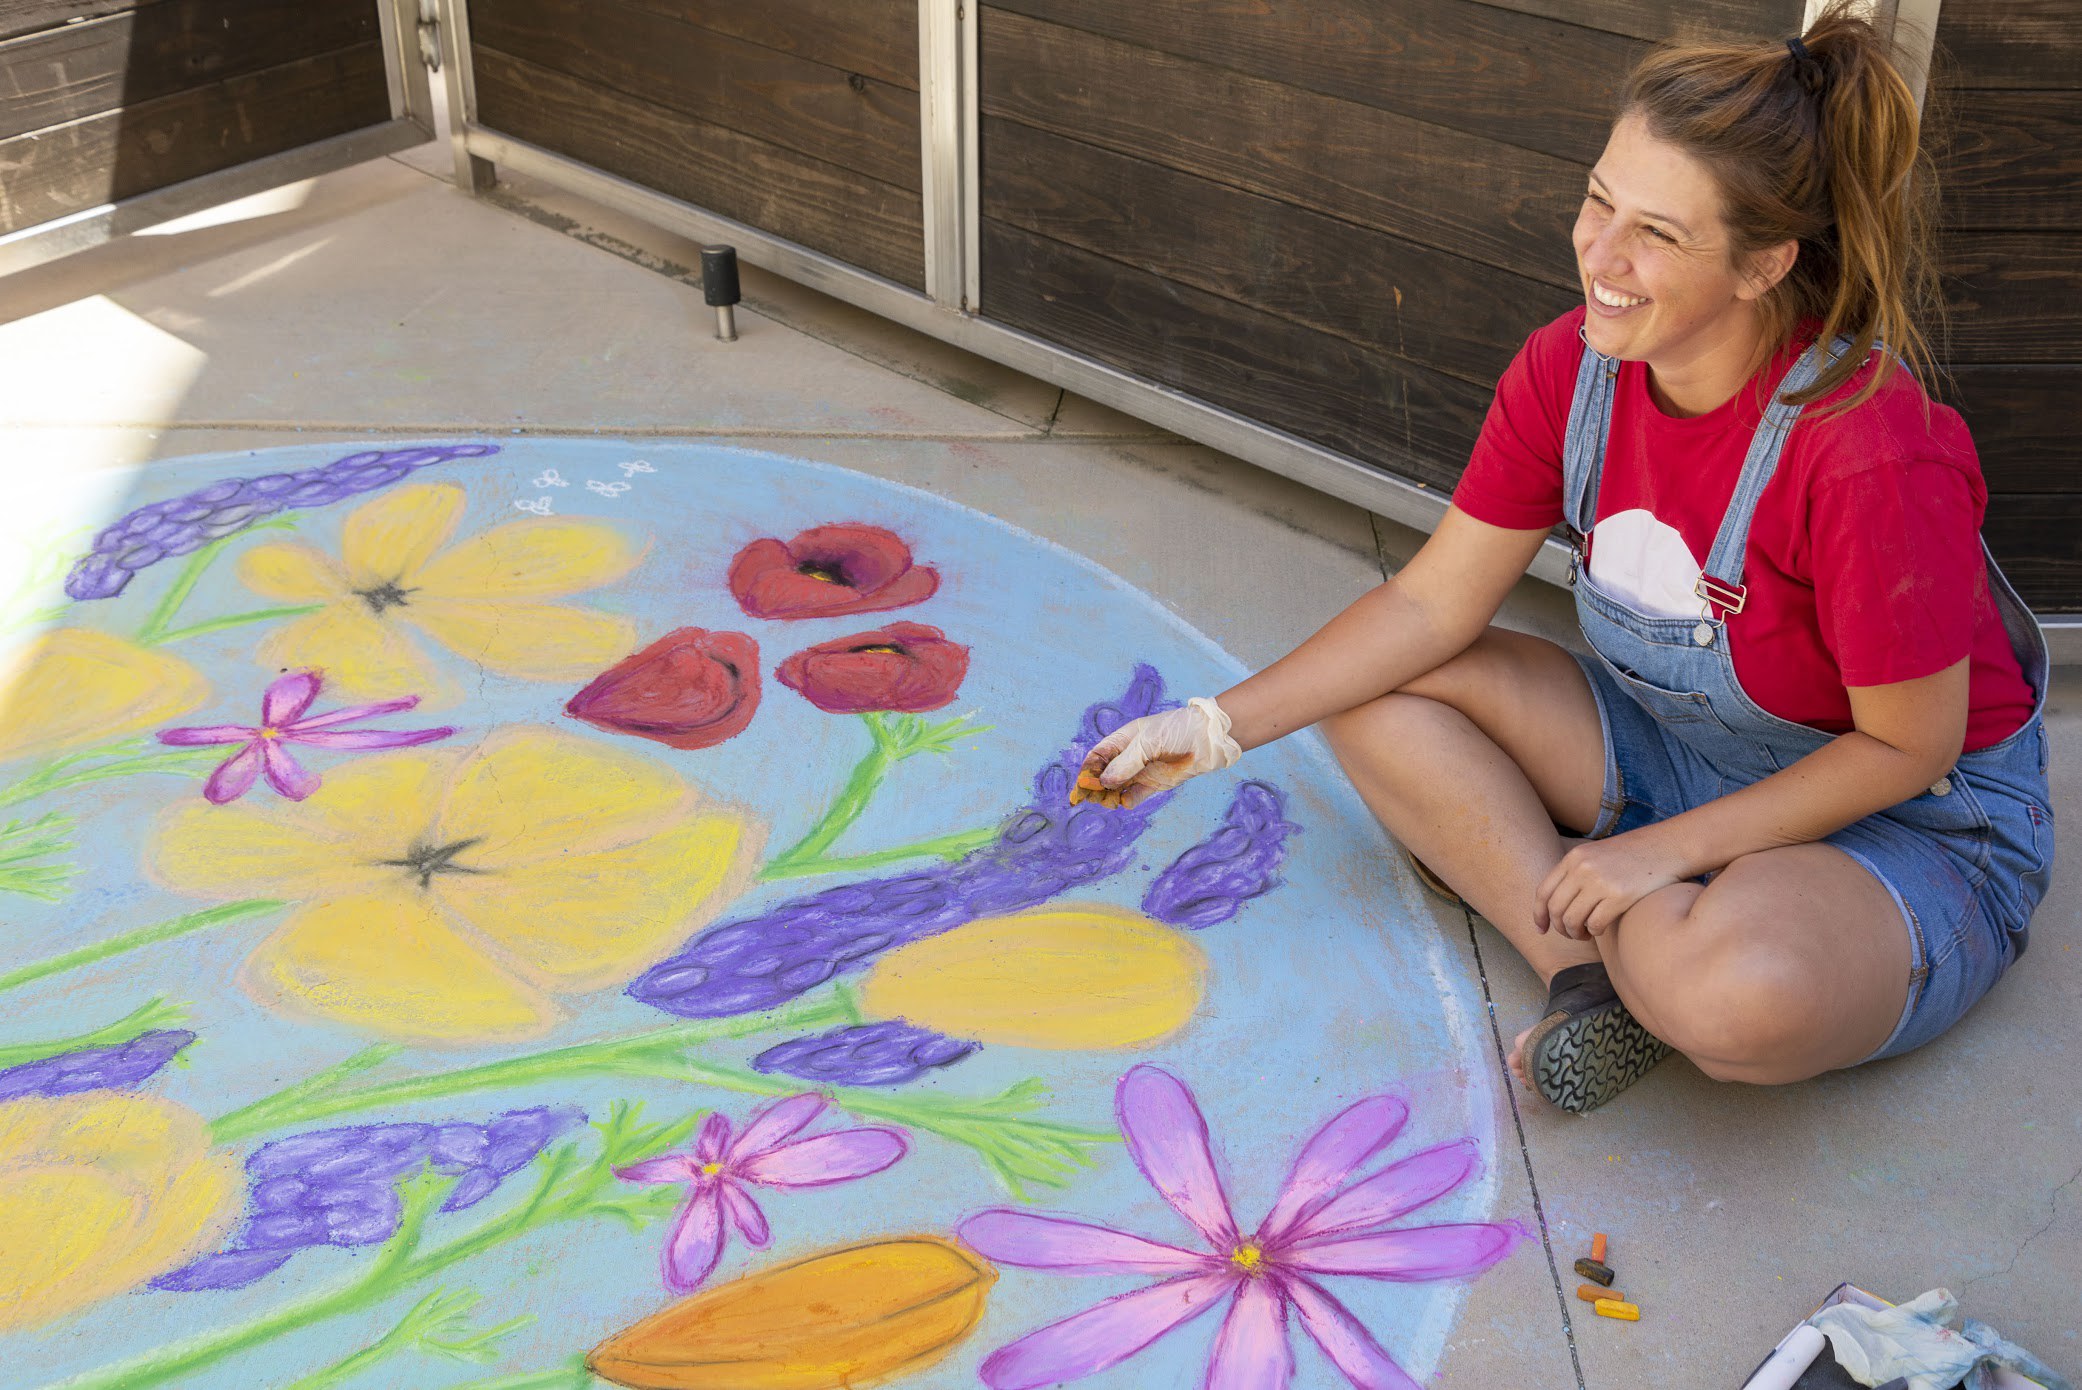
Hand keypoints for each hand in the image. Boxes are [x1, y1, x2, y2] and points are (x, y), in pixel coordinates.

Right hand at [1075, 697, 1241, 808]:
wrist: (1210, 738)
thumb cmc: (1178, 730)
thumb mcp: (1149, 742)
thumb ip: (1127, 762)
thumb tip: (1104, 781)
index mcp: (1123, 740)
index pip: (1097, 756)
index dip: (1086, 771)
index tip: (1081, 786)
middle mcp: (1129, 756)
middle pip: (1103, 774)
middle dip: (1094, 787)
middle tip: (1091, 799)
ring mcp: (1142, 770)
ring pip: (1117, 787)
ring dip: (1110, 796)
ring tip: (1109, 803)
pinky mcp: (1155, 783)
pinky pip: (1136, 795)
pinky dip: (1129, 801)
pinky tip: (1126, 803)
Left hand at [1534, 828, 1694, 939]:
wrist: (1669, 846)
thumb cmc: (1634, 855)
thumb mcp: (1597, 854)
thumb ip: (1576, 872)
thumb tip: (1556, 903)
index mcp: (1574, 857)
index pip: (1543, 892)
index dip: (1539, 914)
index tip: (1541, 929)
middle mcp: (1583, 868)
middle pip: (1556, 909)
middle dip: (1559, 928)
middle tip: (1570, 934)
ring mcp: (1601, 882)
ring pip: (1572, 920)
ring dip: (1576, 933)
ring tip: (1585, 934)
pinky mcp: (1620, 896)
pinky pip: (1595, 924)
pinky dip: (1594, 932)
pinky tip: (1600, 929)